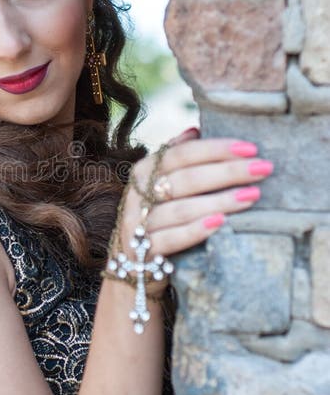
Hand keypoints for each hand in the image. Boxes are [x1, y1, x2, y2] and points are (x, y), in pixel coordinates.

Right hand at [120, 131, 272, 260]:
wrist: (131, 266)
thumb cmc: (158, 218)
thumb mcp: (160, 185)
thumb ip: (176, 158)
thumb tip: (197, 128)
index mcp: (144, 171)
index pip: (182, 153)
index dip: (216, 149)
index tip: (251, 148)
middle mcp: (137, 195)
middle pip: (185, 179)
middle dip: (228, 172)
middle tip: (264, 169)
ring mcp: (136, 225)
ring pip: (181, 209)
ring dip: (219, 201)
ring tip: (252, 196)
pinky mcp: (141, 253)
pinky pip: (170, 239)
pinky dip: (196, 230)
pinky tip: (221, 223)